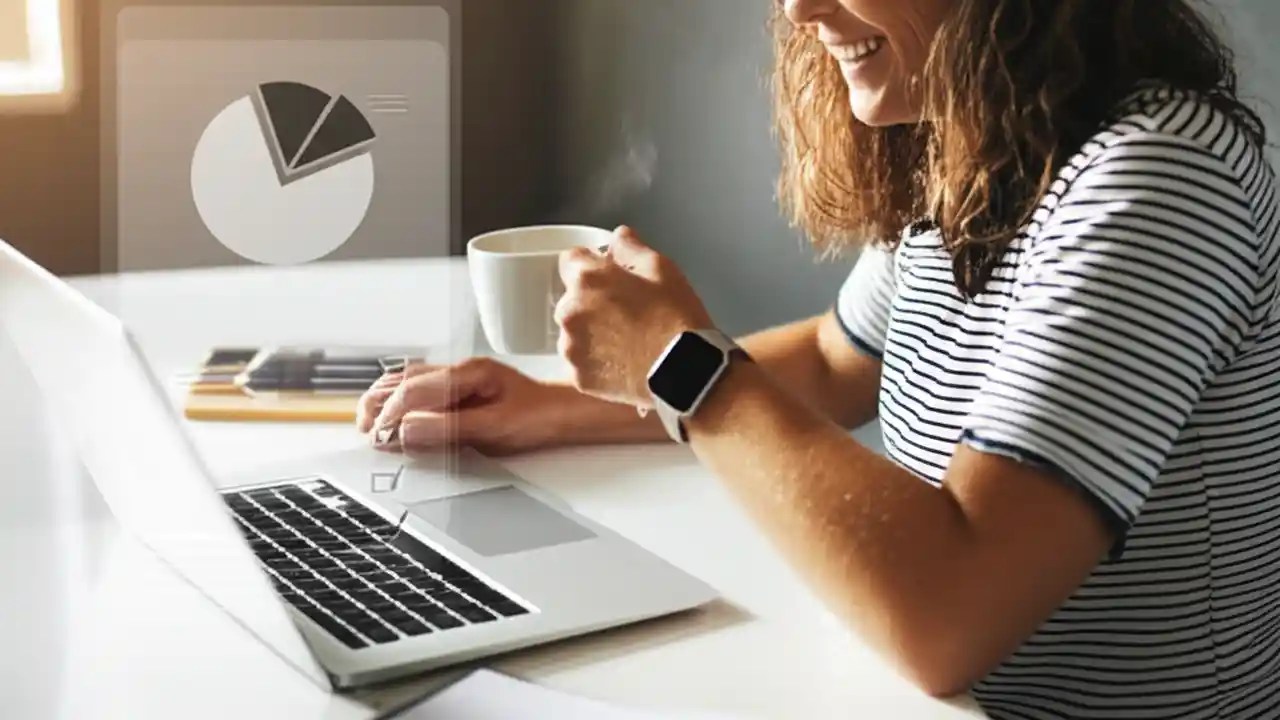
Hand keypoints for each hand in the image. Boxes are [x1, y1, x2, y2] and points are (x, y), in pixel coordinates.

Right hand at [355, 359, 571, 455]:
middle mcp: (458, 370)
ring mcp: (456, 378)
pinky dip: (397, 403)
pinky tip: (390, 419)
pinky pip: (417, 390)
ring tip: (368, 427)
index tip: (380, 438)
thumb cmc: (537, 417)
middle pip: (401, 380)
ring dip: (383, 402)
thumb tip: (407, 431)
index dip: (392, 415)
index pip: (414, 390)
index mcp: (468, 373)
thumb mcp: (496, 428)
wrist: (562, 412)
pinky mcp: (456, 390)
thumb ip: (450, 429)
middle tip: (366, 433)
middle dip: (378, 406)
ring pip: (405, 382)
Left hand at [555, 226, 712, 407]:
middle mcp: (570, 311)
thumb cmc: (676, 321)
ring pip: (574, 331)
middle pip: (572, 297)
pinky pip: (581, 362)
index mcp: (588, 279)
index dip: (593, 265)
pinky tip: (624, 359)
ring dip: (592, 332)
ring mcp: (571, 347)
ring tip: (628, 340)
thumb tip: (619, 238)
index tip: (610, 277)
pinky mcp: (578, 376)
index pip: (570, 259)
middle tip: (627, 312)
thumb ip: (632, 248)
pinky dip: (596, 361)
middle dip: (593, 300)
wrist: (684, 372)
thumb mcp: (662, 269)